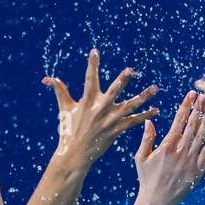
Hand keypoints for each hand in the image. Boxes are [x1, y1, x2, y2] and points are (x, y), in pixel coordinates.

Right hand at [43, 49, 158, 164]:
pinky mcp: (117, 130)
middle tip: (132, 70)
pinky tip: (156, 110)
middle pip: (114, 90)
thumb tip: (47, 78)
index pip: (90, 78)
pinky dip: (146, 116)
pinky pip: (134, 121)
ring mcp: (110, 120)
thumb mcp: (64, 109)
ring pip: (130, 105)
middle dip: (123, 79)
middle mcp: (100, 108)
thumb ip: (60, 91)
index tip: (94, 51)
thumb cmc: (69, 129)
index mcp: (87, 100)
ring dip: (144, 97)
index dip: (92, 64)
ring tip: (156, 88)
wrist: (76, 153)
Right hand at [134, 92, 204, 204]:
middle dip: (199, 109)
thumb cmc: (147, 178)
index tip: (192, 95)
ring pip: (201, 137)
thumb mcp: (141, 157)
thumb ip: (147, 138)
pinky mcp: (197, 172)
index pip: (179, 120)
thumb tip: (149, 120)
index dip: (186, 105)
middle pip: (193, 125)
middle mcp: (180, 151)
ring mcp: (190, 161)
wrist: (157, 200)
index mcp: (167, 145)